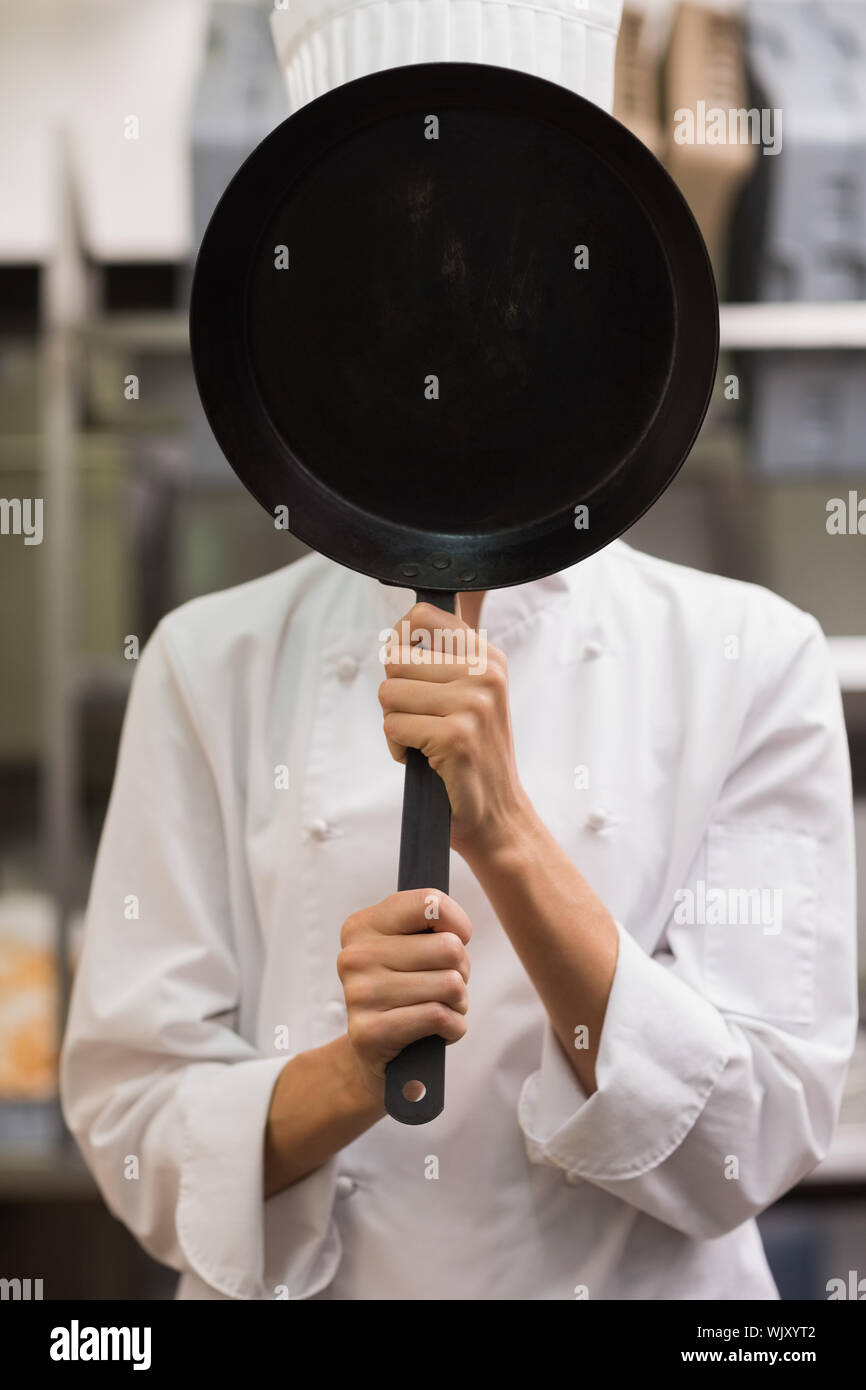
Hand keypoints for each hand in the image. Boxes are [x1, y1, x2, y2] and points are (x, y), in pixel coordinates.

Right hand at [337, 888, 471, 1101]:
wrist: (374, 1051)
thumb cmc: (404, 990)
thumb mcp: (409, 946)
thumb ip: (431, 925)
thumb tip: (456, 933)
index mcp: (362, 926)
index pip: (430, 903)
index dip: (458, 925)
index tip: (454, 940)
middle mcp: (355, 956)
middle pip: (450, 948)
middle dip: (461, 971)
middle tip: (444, 985)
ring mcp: (359, 995)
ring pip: (450, 985)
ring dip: (459, 1002)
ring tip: (439, 1007)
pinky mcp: (369, 1032)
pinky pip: (439, 1017)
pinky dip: (454, 1027)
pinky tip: (438, 1031)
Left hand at [379, 600, 532, 859]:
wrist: (498, 816)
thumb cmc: (474, 756)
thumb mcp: (472, 695)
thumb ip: (443, 661)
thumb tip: (397, 635)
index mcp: (489, 658)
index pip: (424, 616)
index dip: (400, 641)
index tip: (405, 669)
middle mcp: (485, 675)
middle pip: (396, 660)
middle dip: (396, 694)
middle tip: (421, 720)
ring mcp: (472, 704)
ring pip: (389, 693)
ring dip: (395, 723)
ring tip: (424, 741)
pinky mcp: (455, 736)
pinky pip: (393, 727)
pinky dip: (398, 748)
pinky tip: (423, 759)